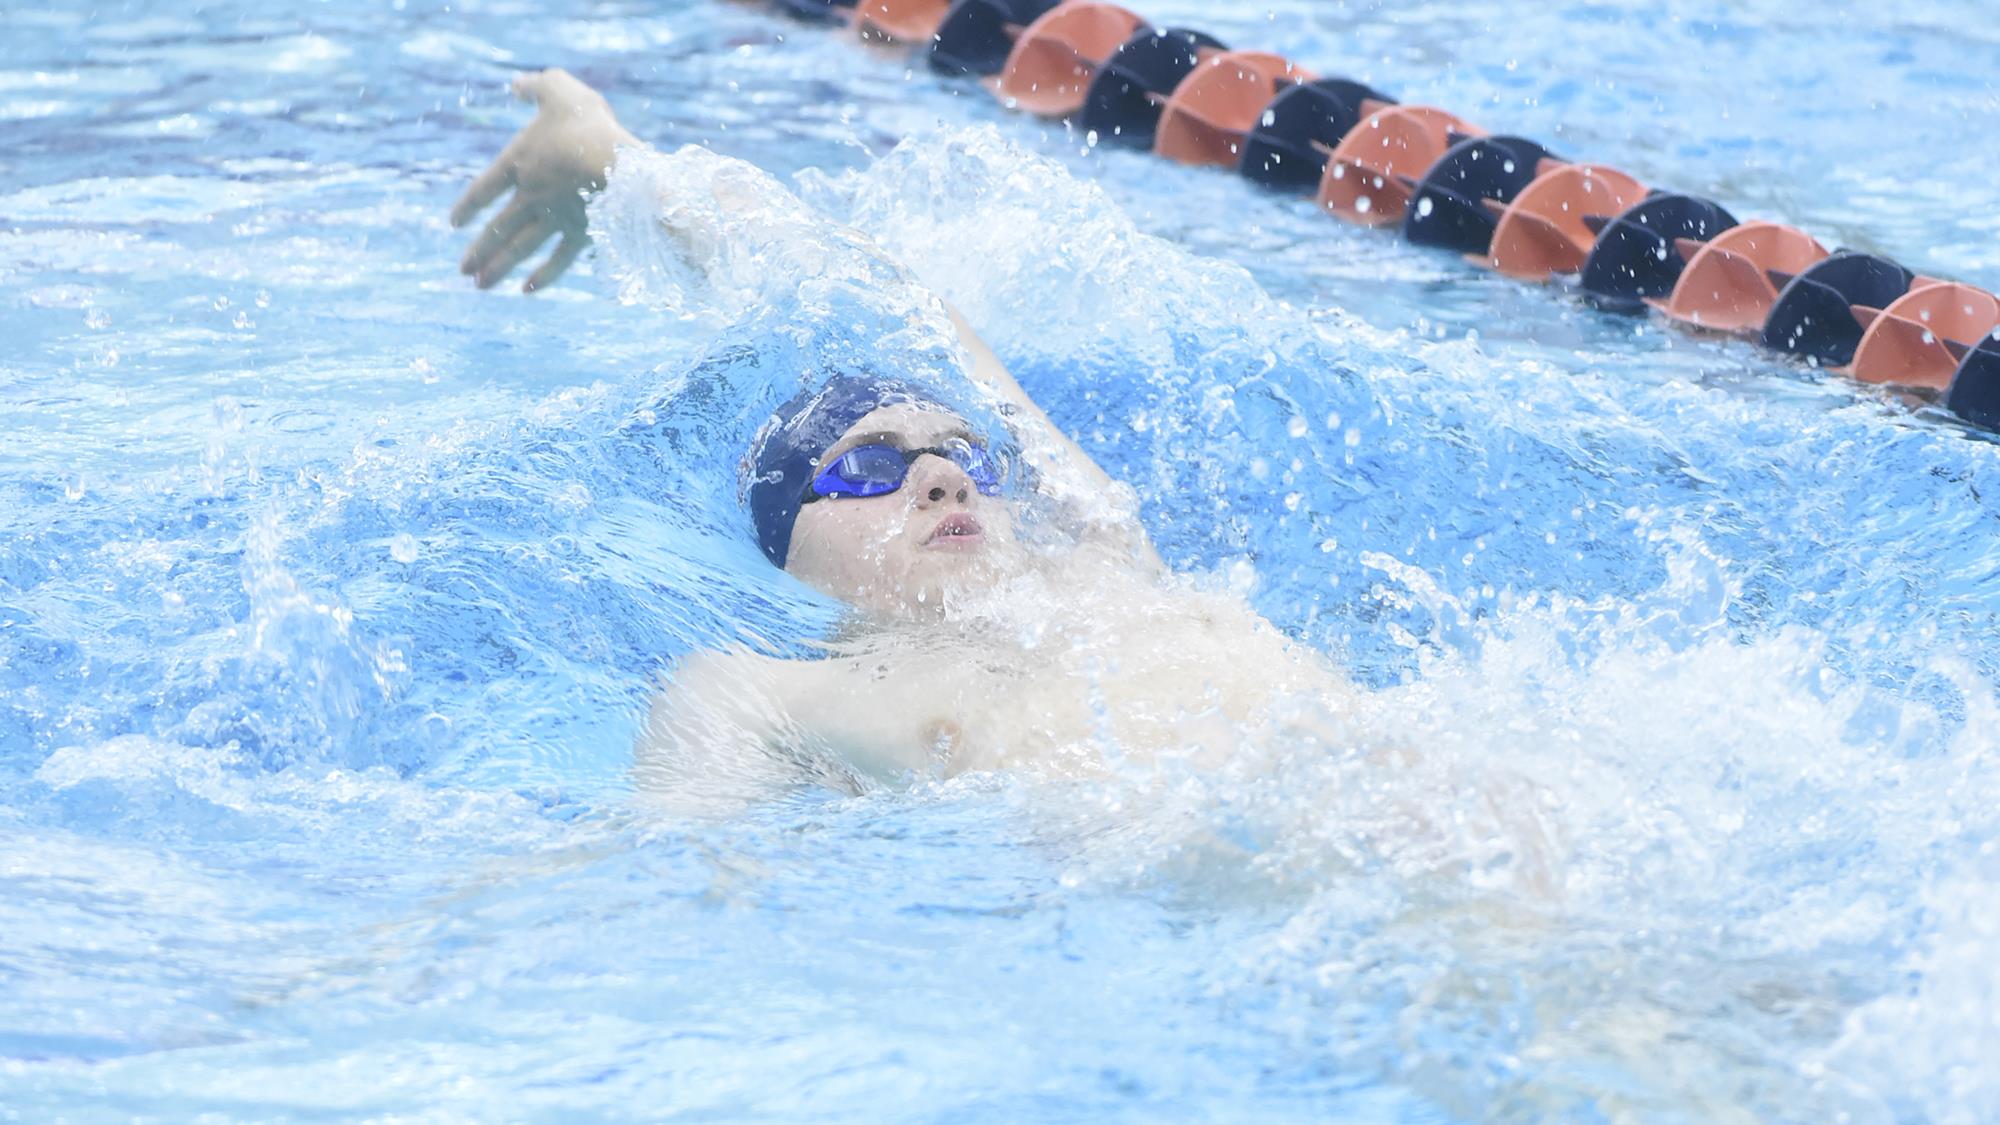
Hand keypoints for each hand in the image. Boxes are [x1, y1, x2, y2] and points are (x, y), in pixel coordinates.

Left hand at [451, 68, 638, 292]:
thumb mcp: (557, 89)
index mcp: (519, 162)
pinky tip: (528, 289)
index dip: (469, 206)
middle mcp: (531, 196)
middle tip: (463, 272)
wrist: (613, 160)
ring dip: (499, 268)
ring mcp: (557, 218)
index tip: (454, 224)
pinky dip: (545, 276)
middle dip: (480, 250)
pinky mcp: (584, 232)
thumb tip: (516, 85)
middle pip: (499, 228)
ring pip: (521, 248)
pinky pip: (560, 259)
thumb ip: (535, 86)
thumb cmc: (585, 121)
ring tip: (480, 286)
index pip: (484, 189)